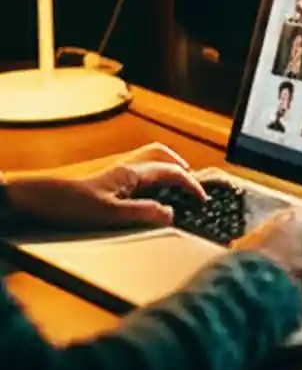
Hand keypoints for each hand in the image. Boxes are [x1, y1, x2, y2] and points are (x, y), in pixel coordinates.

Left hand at [6, 143, 207, 227]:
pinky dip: (148, 176)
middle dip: (179, 165)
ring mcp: (111, 172)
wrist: (32, 200)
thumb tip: (170, 214)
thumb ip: (142, 214)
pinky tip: (142, 193)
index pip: (171, 172)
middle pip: (159, 155)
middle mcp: (123, 168)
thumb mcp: (108, 214)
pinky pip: (134, 170)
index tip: (202, 198)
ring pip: (146, 160)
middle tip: (191, 182)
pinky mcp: (101, 180)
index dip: (191, 184)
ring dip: (164, 167)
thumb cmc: (65, 205)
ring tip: (173, 184)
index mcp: (130, 173)